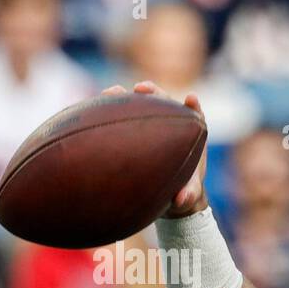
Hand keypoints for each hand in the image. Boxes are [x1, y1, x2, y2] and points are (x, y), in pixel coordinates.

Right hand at [101, 81, 207, 217]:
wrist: (165, 194)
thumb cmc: (182, 191)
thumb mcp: (188, 196)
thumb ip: (189, 196)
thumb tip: (181, 199)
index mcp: (191, 136)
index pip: (194, 115)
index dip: (192, 106)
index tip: (190, 98)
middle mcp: (171, 125)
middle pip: (164, 101)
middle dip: (154, 92)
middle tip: (141, 88)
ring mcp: (149, 125)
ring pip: (139, 104)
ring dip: (126, 96)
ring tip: (112, 92)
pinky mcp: (132, 129)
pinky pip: (121, 117)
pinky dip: (109, 110)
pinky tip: (94, 108)